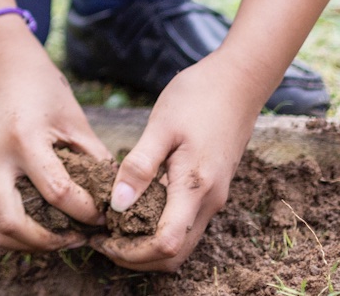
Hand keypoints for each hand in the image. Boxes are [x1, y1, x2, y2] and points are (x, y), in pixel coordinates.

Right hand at [0, 19, 112, 252]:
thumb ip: (92, 158)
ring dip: (27, 243)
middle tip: (77, 237)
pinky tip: (37, 223)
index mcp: (24, 138)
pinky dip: (12, 230)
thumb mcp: (73, 117)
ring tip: (57, 236)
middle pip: (13, 224)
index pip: (58, 193)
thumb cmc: (39, 83)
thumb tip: (115, 197)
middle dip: (49, 242)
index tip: (104, 215)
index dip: (87, 212)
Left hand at [93, 52, 262, 271]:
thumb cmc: (198, 97)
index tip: (101, 239)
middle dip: (136, 257)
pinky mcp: (213, 189)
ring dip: (148, 247)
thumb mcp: (160, 126)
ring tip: (113, 230)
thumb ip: (139, 166)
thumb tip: (117, 206)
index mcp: (195, 188)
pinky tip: (136, 212)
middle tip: (101, 241)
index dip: (131, 253)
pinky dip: (160, 230)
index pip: (165, 245)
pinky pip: (186, 224)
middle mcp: (209, 202)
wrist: (238, 81)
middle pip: (174, 255)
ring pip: (182, 243)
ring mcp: (214, 198)